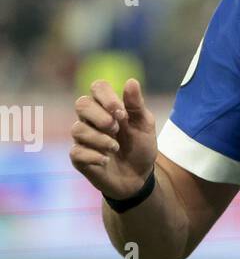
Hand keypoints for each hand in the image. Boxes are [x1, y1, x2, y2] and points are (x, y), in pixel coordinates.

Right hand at [69, 78, 156, 198]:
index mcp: (107, 107)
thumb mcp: (144, 125)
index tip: (121, 113)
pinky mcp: (79, 157)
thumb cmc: (140, 147)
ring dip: (99, 139)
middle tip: (116, 129)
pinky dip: (94, 156)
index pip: (97, 87)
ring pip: (77, 129)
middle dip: (100, 117)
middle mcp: (91, 119)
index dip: (107, 97)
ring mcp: (83, 138)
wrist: (139, 178)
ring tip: (116, 148)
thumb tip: (131, 81)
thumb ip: (136, 105)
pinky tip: (106, 160)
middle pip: (81, 104)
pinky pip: (76, 151)